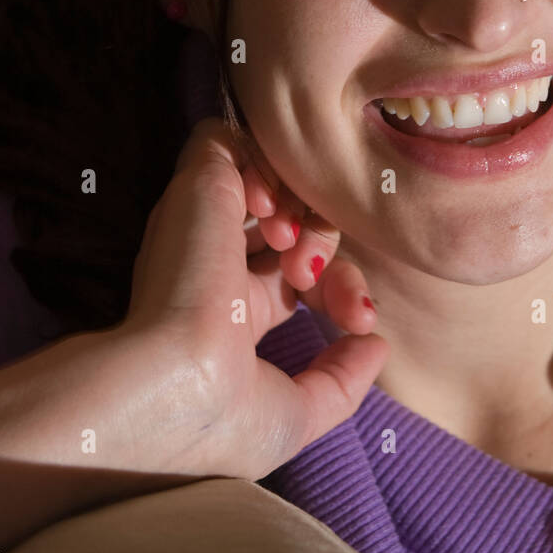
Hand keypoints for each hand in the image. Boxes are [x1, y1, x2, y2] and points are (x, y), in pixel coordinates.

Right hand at [122, 117, 388, 484]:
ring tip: (291, 247)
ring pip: (271, 179)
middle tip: (324, 279)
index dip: (342, 288)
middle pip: (296, 224)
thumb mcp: (295, 414)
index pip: (301, 275)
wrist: (176, 382)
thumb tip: (375, 345)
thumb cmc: (223, 413)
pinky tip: (266, 210)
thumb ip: (340, 382)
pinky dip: (262, 161)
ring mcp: (204, 222)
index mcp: (232, 314)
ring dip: (302, 208)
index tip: (362, 323)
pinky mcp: (194, 185)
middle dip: (330, 247)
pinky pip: (230, 138)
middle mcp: (215, 263)